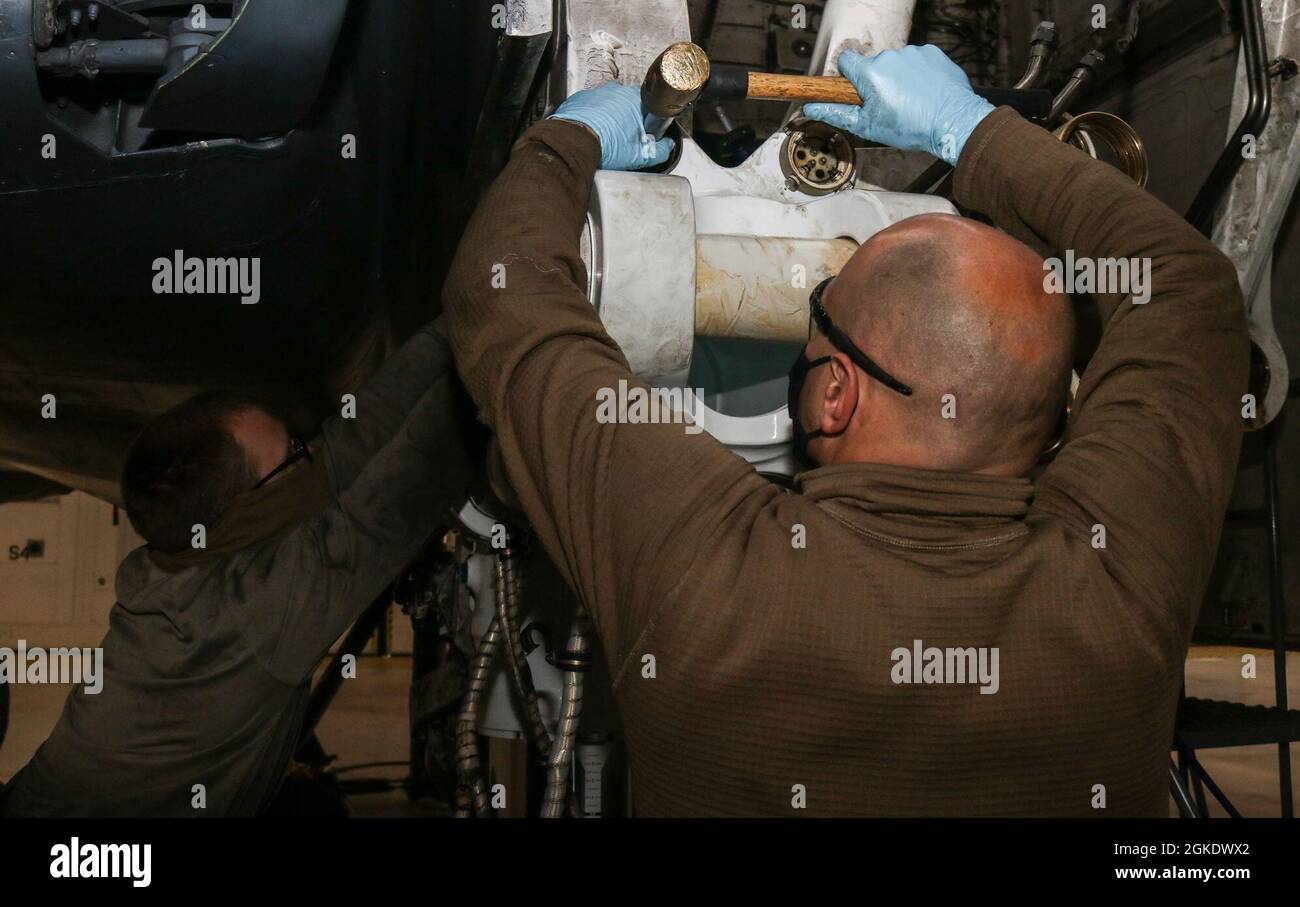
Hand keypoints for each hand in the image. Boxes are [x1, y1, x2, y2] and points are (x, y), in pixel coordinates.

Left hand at [550, 82, 675, 170]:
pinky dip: (591, 116)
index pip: (650, 105)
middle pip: (628, 103)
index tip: (645, 134)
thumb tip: (667, 146)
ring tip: (605, 137)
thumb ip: (660, 150)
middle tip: (624, 138)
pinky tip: (590, 132)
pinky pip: (589, 107)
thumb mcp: (641, 155)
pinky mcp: (577, 99)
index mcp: (636, 99)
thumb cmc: (608, 147)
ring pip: (608, 104)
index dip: (649, 121)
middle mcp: (616, 90)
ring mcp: (595, 92)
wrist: (573, 145)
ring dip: (609, 116)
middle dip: (628, 118)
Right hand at [803, 45, 994, 166]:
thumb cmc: (911, 127)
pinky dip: (918, 73)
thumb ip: (836, 113)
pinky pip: (917, 59)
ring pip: (896, 63)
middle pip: (873, 65)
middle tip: (889, 105)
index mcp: (870, 73)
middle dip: (877, 81)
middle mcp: (890, 57)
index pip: (846, 61)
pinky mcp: (932, 53)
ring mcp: (913, 52)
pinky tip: (924, 91)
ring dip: (898, 77)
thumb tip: (810, 108)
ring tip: (910, 100)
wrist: (952, 122)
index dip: (849, 76)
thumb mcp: (867, 126)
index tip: (857, 90)